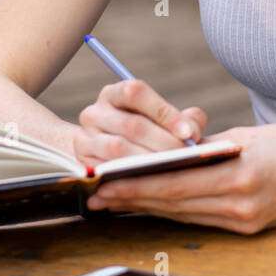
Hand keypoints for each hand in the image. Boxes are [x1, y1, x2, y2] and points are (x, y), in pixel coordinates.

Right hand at [74, 78, 207, 164]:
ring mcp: (85, 138)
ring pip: (118, 149)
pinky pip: (107, 171)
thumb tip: (192, 132)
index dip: (164, 112)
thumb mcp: (167, 120)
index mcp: (114, 94)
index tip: (188, 132)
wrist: (110, 152)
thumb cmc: (149, 131)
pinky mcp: (83, 163)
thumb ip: (187, 120)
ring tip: (172, 168)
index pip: (135, 92)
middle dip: (163, 142)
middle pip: (131, 124)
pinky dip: (131, 177)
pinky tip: (152, 182)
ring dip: (148, 160)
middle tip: (186, 156)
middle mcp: (94, 112)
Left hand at [86, 121, 275, 233]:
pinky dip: (178, 212)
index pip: (174, 184)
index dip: (134, 185)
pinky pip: (205, 219)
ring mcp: (247, 220)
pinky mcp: (252, 227)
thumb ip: (210, 149)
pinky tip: (156, 206)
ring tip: (116, 202)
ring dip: (149, 208)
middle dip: (132, 199)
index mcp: (240, 176)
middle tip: (97, 196)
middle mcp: (241, 204)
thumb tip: (171, 155)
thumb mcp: (250, 136)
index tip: (104, 182)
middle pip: (174, 204)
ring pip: (186, 214)